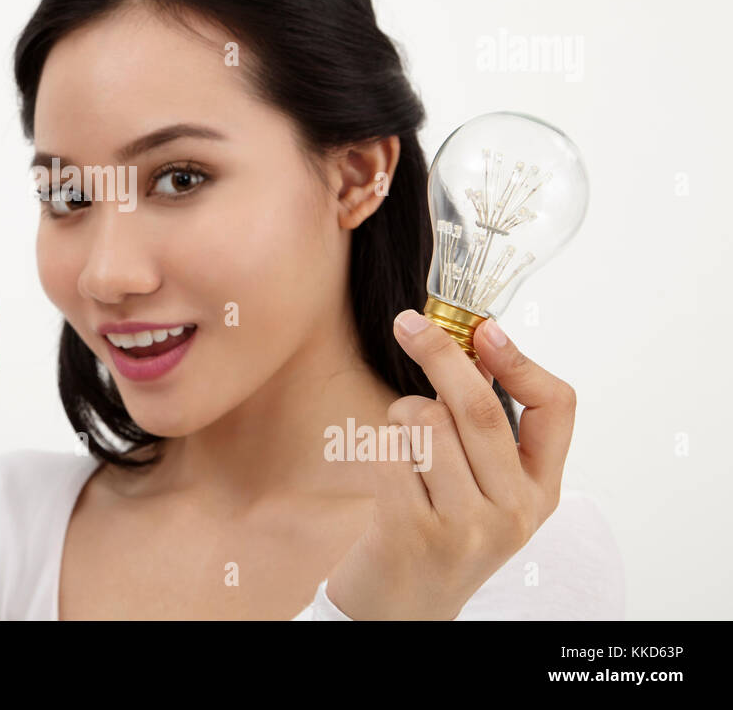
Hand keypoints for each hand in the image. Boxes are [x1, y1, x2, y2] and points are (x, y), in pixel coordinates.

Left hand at [323, 310, 575, 619]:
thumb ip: (482, 423)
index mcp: (541, 492)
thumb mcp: (480, 484)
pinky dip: (375, 449)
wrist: (400, 609)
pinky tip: (383, 478)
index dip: (520, 360)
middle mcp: (515, 512)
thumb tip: (474, 340)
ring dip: (398, 419)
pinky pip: (387, 452)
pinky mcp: (414, 533)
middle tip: (406, 323)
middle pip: (479, 405)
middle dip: (438, 353)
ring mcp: (467, 527)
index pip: (557, 408)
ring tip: (400, 452)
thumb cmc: (437, 529)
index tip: (484, 329)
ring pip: (424, 422)